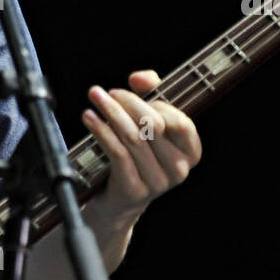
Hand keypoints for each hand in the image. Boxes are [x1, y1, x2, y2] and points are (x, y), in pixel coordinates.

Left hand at [81, 69, 201, 222]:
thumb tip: (139, 78)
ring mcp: (158, 183)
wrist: (119, 200)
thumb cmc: (137, 154)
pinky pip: (117, 153)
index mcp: (191, 152)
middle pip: (153, 125)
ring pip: (133, 137)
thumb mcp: (150, 124)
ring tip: (94, 98)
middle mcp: (179, 170)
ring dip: (110, 113)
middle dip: (127, 103)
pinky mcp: (134, 189)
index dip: (156, 102)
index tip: (131, 89)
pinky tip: (89, 118)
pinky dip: (101, 131)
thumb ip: (151, 93)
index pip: (181, 122)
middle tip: (105, 93)